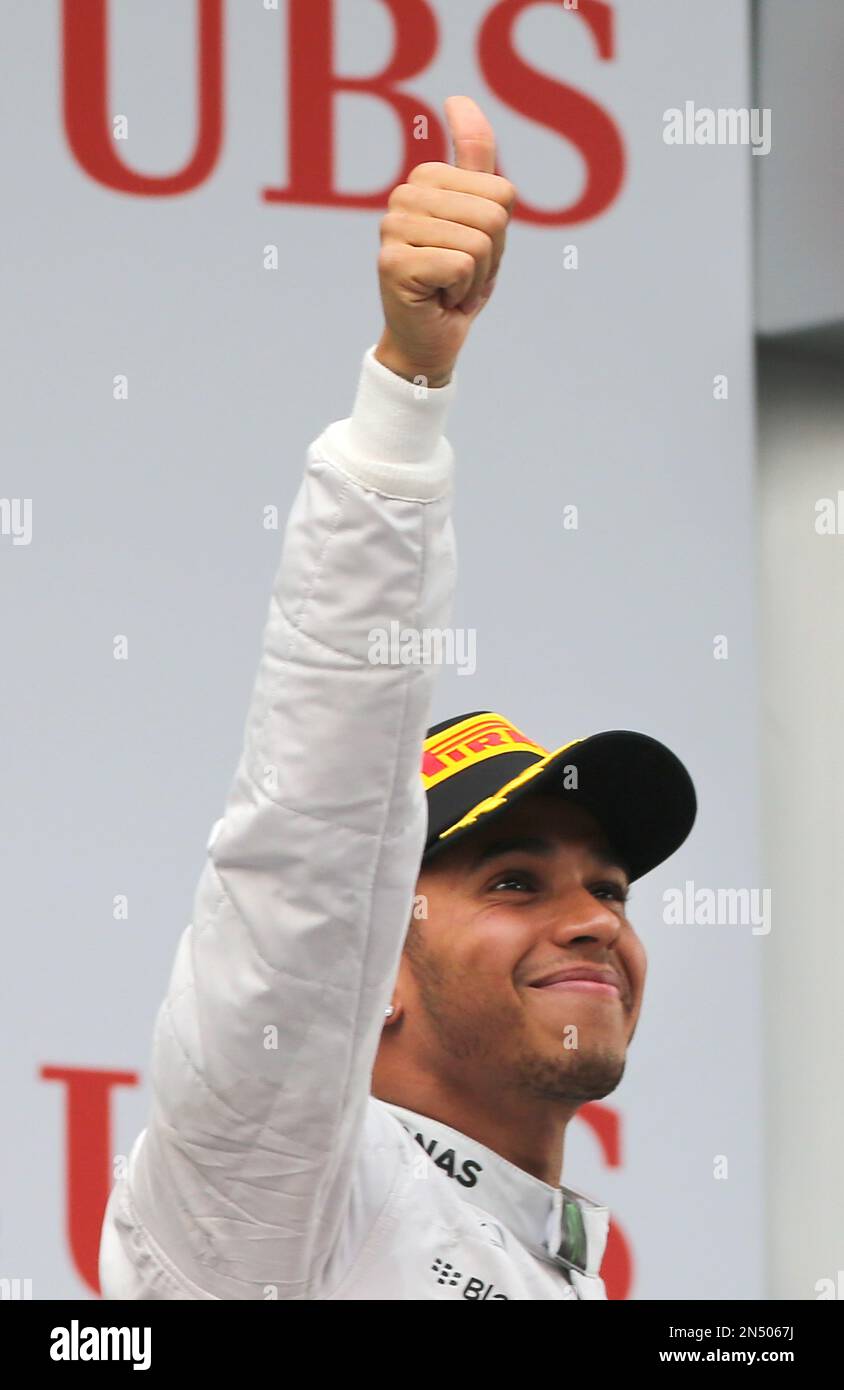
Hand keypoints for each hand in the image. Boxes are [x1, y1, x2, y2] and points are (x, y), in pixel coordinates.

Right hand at [375, 95, 516, 387]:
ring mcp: (393, 228)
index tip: (471, 253)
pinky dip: (461, 292)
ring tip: (449, 287)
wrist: (430, 340)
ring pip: (479, 242)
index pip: (501, 192)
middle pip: (493, 214)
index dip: (499, 233)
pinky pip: (461, 265)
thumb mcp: (479, 219)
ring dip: (475, 278)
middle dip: (490, 256)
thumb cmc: (456, 282)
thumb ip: (474, 160)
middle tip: (461, 275)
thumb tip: (457, 97)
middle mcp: (404, 196)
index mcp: (426, 179)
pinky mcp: (392, 263)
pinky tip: (438, 299)